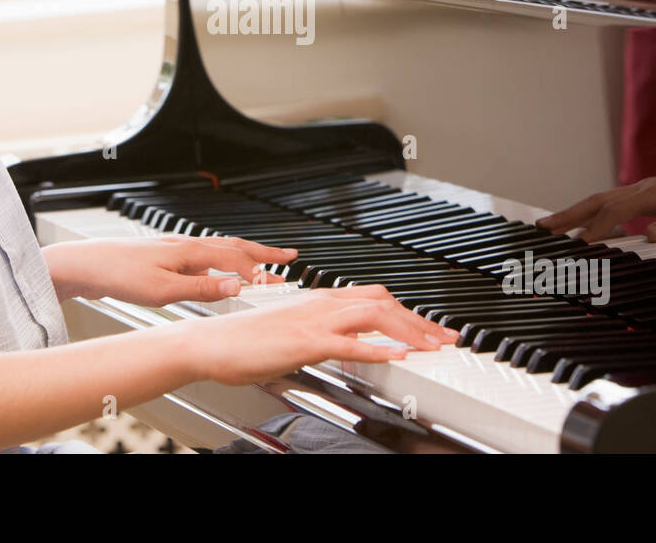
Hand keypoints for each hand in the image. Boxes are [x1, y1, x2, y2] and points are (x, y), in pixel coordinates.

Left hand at [43, 235, 295, 306]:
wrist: (84, 264)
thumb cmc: (118, 275)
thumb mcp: (163, 291)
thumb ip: (201, 289)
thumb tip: (235, 288)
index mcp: (190, 252)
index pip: (237, 260)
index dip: (263, 270)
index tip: (285, 277)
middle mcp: (185, 246)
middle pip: (234, 246)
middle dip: (263, 253)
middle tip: (288, 256)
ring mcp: (175, 250)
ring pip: (219, 249)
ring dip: (244, 255)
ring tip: (261, 261)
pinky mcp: (164, 257)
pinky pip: (203, 256)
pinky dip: (221, 261)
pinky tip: (217, 272)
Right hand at [180, 284, 461, 385]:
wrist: (209, 344)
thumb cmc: (243, 342)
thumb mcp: (291, 334)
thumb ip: (321, 336)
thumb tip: (347, 347)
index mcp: (318, 301)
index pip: (374, 299)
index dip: (408, 312)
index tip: (431, 329)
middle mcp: (320, 305)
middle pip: (382, 302)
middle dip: (420, 320)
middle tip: (446, 337)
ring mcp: (312, 322)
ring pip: (372, 316)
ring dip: (408, 330)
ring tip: (434, 346)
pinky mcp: (303, 342)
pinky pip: (347, 343)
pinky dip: (377, 348)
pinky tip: (397, 356)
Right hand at [537, 162, 655, 243]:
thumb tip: (648, 234)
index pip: (616, 211)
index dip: (595, 228)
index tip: (576, 245)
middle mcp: (643, 188)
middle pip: (598, 200)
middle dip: (569, 215)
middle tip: (542, 228)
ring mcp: (642, 189)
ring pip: (600, 199)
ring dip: (574, 213)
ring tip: (550, 227)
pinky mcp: (646, 194)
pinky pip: (610, 202)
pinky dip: (590, 212)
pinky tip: (583, 226)